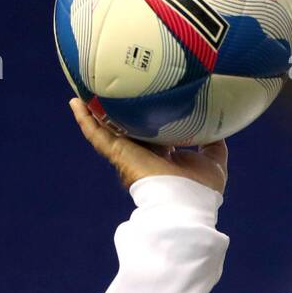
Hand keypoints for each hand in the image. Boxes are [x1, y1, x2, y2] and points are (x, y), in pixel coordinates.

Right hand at [67, 98, 228, 194]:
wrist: (186, 203)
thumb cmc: (201, 189)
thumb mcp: (213, 161)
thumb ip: (213, 143)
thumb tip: (216, 124)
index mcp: (164, 155)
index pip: (152, 133)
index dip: (149, 119)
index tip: (146, 100)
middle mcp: (144, 154)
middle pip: (127, 129)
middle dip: (119, 114)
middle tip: (111, 89)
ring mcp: (129, 154)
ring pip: (107, 130)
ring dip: (95, 112)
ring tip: (86, 89)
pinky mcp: (119, 155)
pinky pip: (97, 135)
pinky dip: (85, 120)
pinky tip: (75, 103)